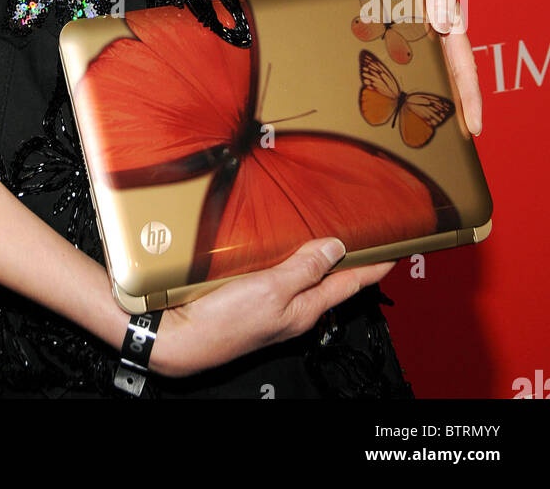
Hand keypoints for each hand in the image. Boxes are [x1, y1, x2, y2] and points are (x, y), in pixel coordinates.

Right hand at [150, 238, 395, 377]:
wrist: (179, 339)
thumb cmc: (223, 322)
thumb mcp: (271, 290)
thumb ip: (304, 269)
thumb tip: (337, 248)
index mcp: (305, 309)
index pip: (350, 284)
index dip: (374, 267)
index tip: (395, 252)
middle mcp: (292, 310)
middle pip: (330, 281)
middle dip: (349, 261)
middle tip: (367, 237)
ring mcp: (271, 307)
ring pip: (304, 278)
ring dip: (319, 258)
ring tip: (331, 237)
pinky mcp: (249, 300)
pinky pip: (279, 277)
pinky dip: (289, 261)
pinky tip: (283, 250)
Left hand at [348, 0, 481, 136]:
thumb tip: (445, 22)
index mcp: (444, 24)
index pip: (461, 67)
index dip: (469, 98)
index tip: (474, 128)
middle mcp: (427, 38)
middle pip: (441, 81)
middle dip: (446, 114)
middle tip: (446, 148)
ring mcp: (404, 43)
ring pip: (413, 80)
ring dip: (414, 105)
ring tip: (413, 139)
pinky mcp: (380, 42)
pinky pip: (386, 70)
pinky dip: (385, 88)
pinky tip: (375, 108)